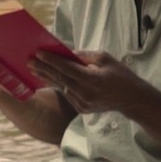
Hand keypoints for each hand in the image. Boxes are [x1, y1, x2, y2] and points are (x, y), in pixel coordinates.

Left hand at [29, 50, 160, 120]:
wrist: (131, 99)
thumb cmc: (120, 75)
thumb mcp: (106, 58)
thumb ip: (86, 56)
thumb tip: (68, 52)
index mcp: (91, 79)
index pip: (66, 68)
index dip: (51, 60)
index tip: (39, 53)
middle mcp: (85, 93)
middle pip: (60, 78)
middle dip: (43, 68)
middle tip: (29, 60)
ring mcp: (83, 103)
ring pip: (61, 87)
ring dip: (48, 77)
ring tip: (34, 68)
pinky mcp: (82, 109)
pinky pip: (67, 95)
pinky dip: (59, 86)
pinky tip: (49, 78)